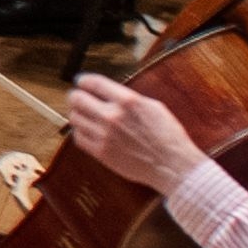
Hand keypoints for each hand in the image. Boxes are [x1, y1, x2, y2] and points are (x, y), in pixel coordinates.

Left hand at [63, 73, 216, 198]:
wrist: (173, 165)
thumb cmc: (168, 136)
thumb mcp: (153, 107)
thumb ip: (128, 98)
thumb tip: (109, 92)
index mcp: (128, 101)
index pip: (93, 83)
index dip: (84, 81)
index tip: (82, 83)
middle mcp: (112, 116)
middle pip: (76, 99)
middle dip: (77, 96)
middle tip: (79, 99)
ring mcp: (105, 135)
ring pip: (74, 118)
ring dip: (77, 114)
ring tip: (84, 116)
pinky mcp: (101, 152)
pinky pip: (78, 138)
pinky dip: (80, 133)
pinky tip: (88, 132)